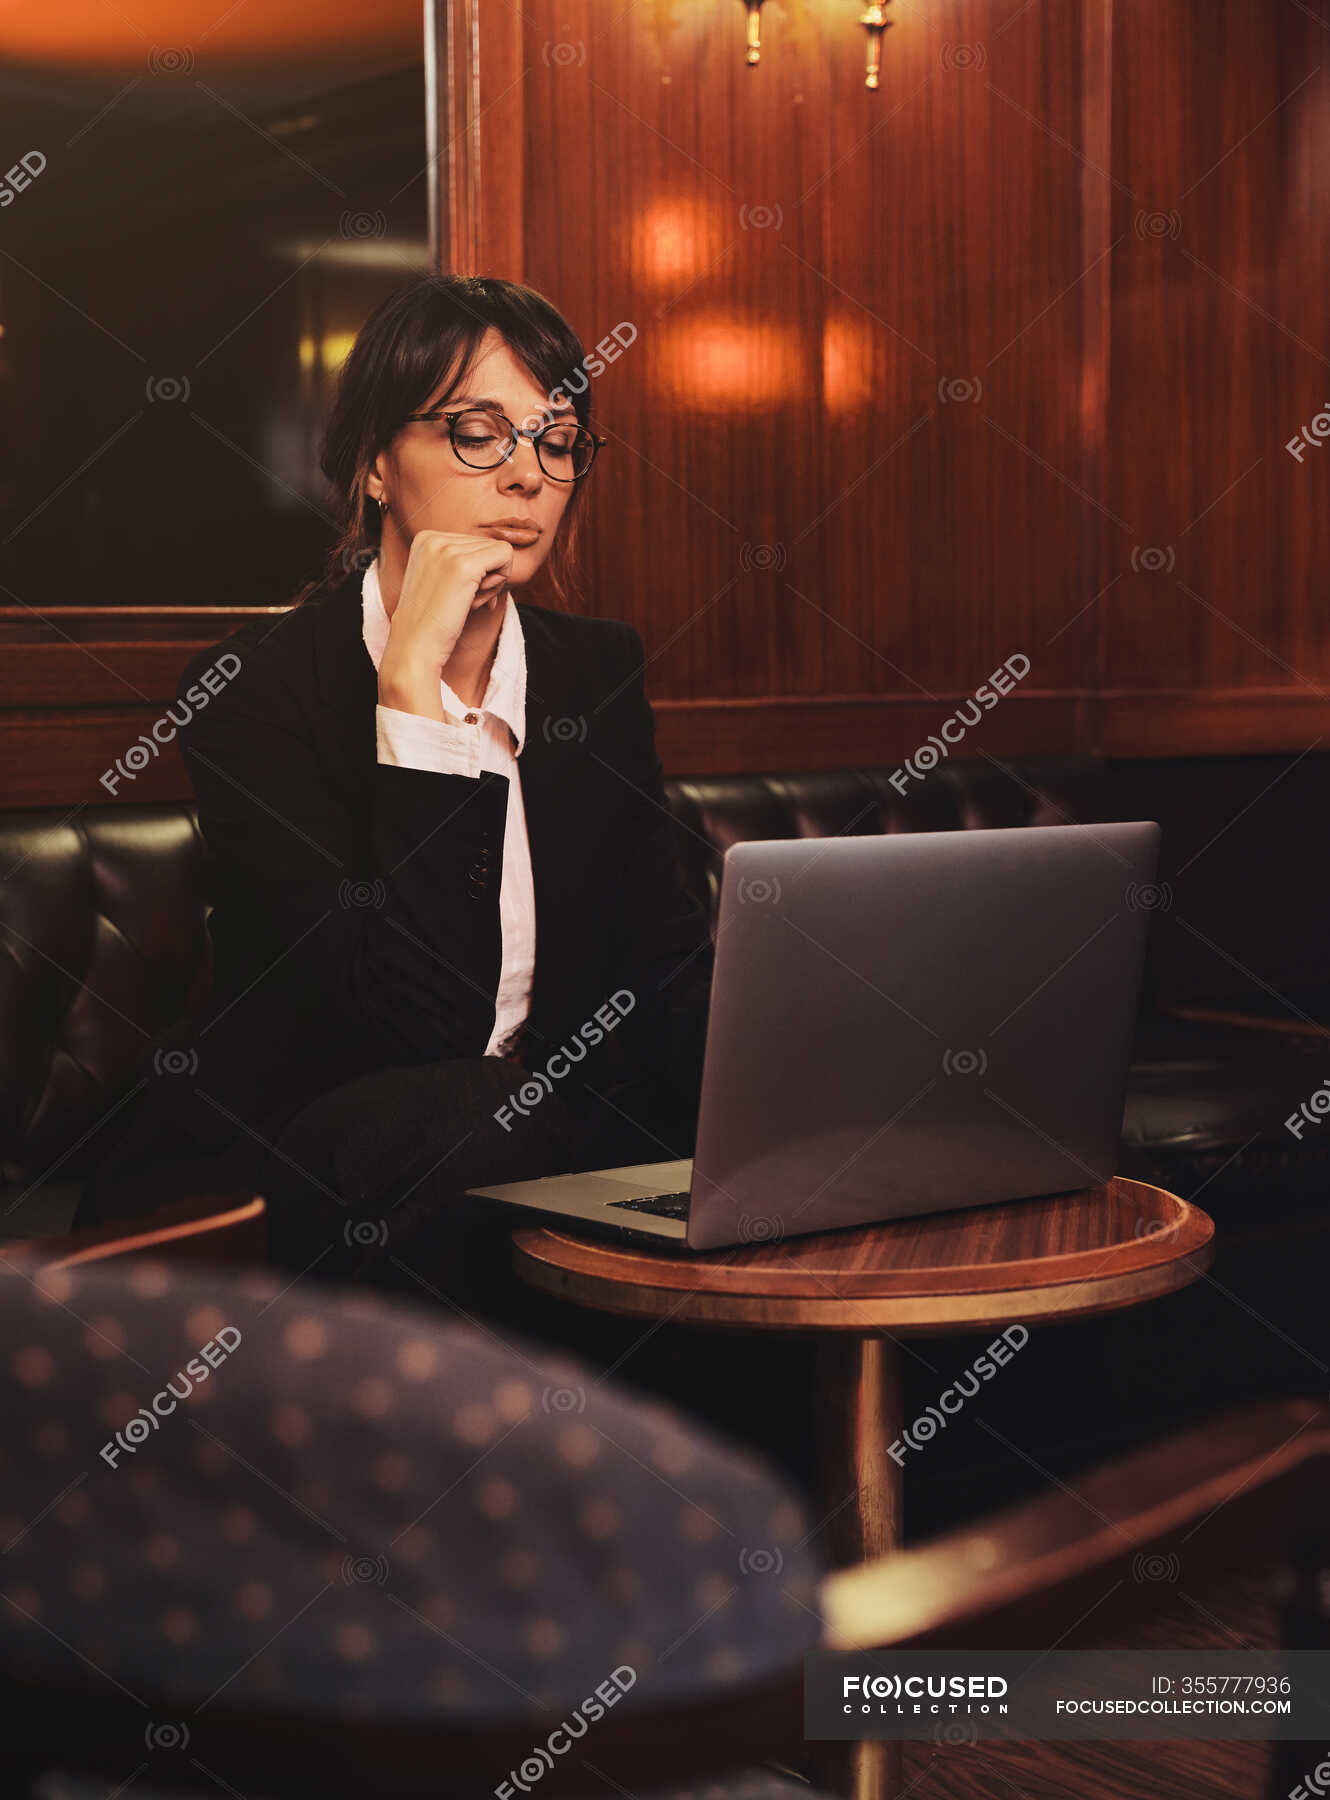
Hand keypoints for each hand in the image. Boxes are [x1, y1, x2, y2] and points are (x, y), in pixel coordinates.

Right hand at [378, 530, 510, 708]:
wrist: (416, 646)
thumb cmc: (433, 620)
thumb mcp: (442, 579)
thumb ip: (463, 560)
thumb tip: (503, 552)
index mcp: (425, 538)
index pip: (474, 542)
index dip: (478, 571)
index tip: (462, 593)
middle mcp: (433, 537)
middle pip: (487, 545)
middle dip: (487, 575)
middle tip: (466, 600)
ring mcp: (447, 550)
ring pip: (499, 551)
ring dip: (492, 582)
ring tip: (466, 602)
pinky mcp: (463, 565)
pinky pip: (505, 556)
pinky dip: (501, 580)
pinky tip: (477, 600)